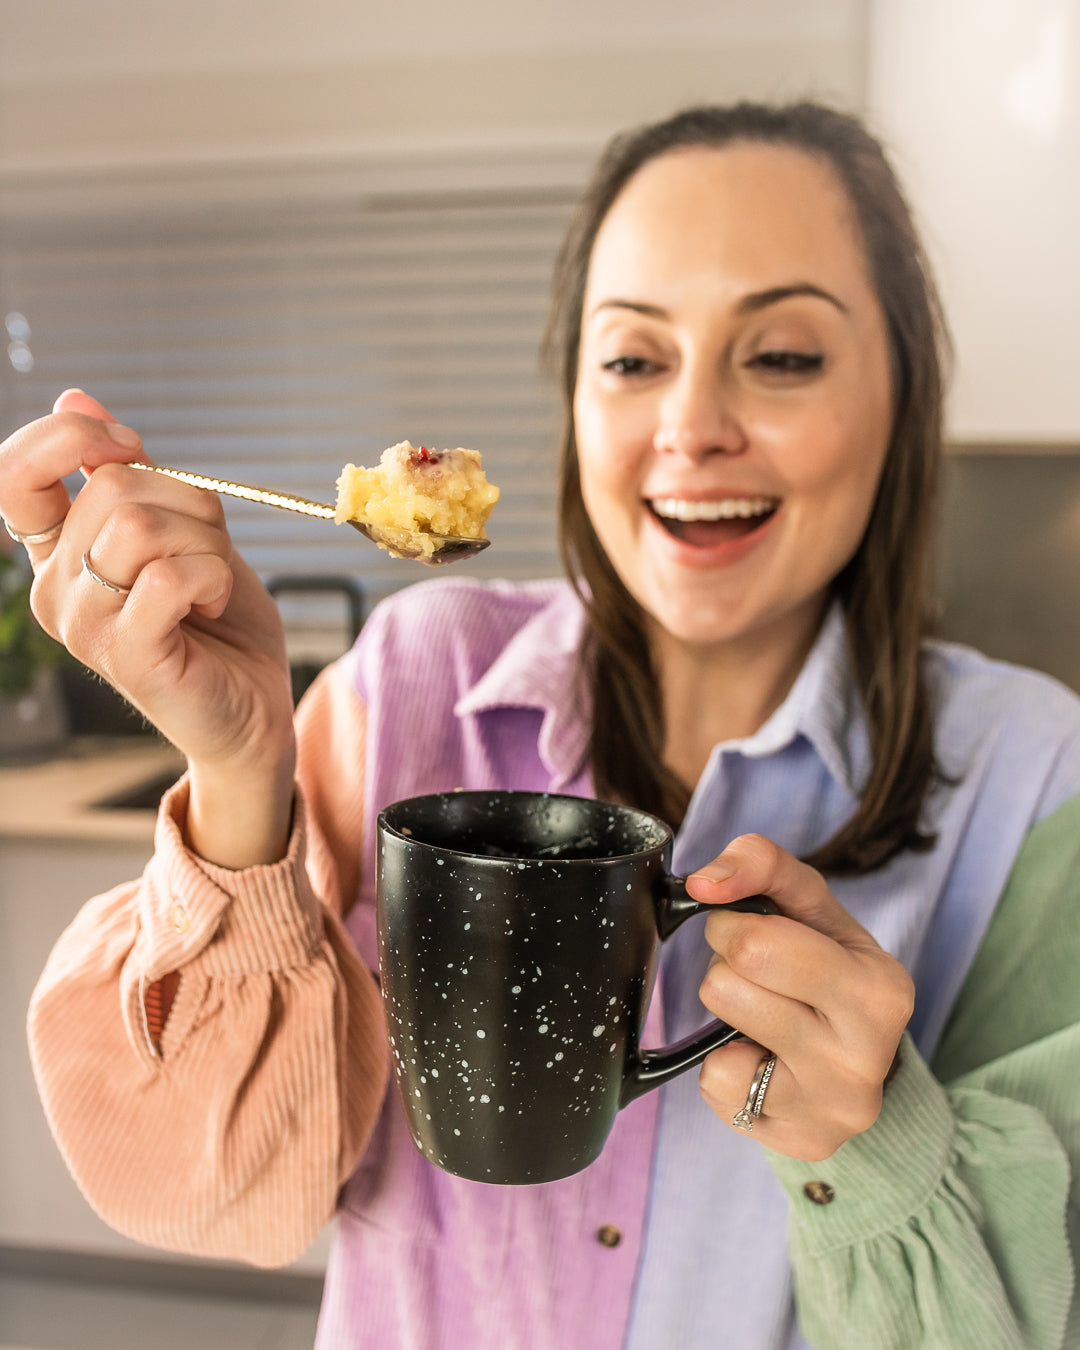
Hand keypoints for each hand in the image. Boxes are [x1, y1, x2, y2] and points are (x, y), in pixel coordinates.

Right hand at [0, 390, 296, 864]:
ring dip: (206, 544)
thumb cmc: (218, 621)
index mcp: (58, 552)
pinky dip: (213, 578)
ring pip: (141, 527)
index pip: (16, 471)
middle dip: (188, 502)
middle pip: (112, 488)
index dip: (75, 438)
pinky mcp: (128, 655)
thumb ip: (127, 472)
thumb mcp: (178, 528)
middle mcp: (55, 588)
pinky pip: (169, 577)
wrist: (254, 705)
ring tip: (212, 583)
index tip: (132, 448)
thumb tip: (74, 398)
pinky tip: (213, 605)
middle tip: (209, 549)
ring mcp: (85, 626)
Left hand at [689, 833, 913, 1159]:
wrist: (860, 1061)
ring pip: (718, 1035)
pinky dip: (725, 1067)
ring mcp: (833, 1108)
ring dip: (726, 1013)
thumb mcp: (812, 905)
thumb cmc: (828, 967)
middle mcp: (866, 1056)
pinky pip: (715, 1086)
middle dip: (726, 964)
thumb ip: (761, 864)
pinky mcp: (798, 1141)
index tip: (752, 930)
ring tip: (764, 1014)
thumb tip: (704, 882)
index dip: (733, 925)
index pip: (755, 940)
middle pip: (729, 984)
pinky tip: (762, 1062)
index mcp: (881, 988)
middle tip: (757, 973)